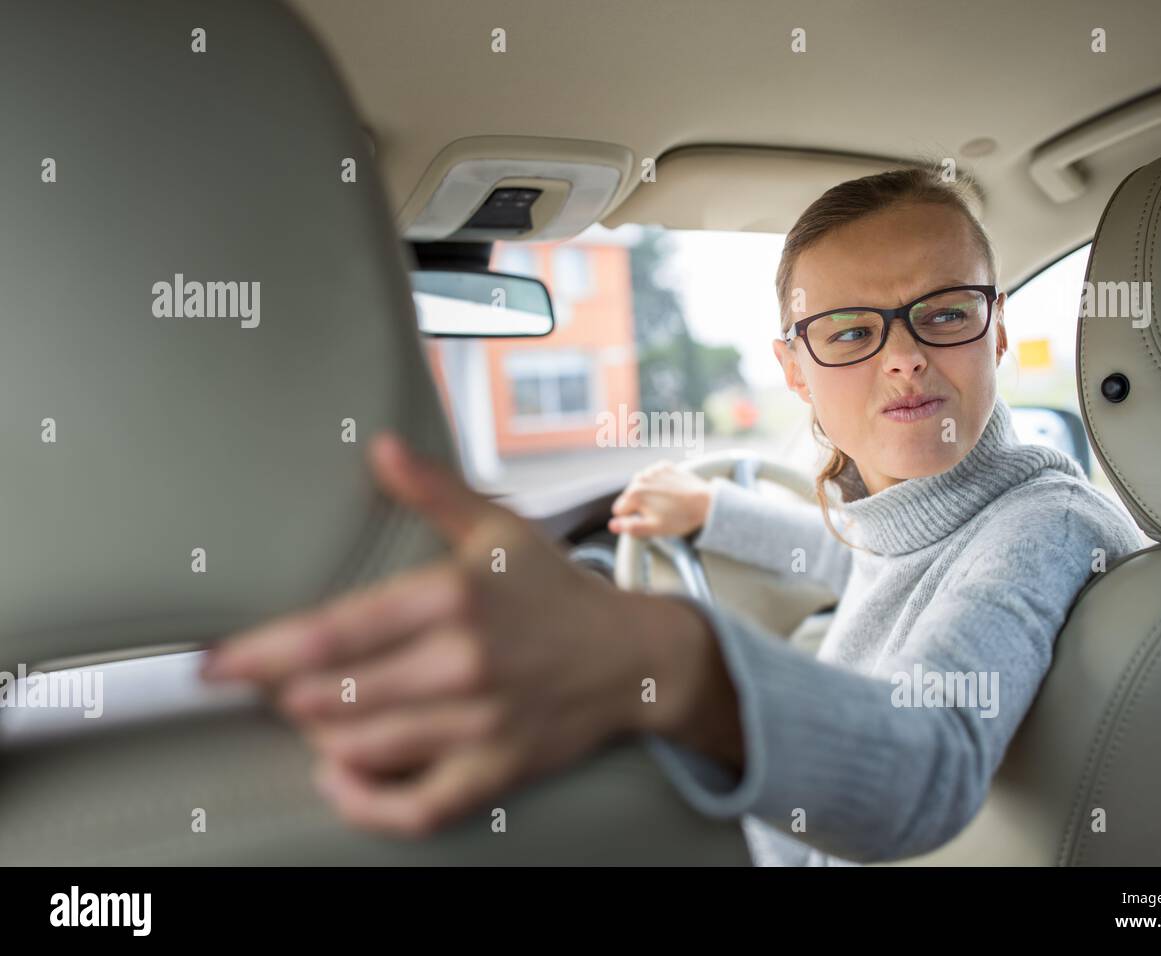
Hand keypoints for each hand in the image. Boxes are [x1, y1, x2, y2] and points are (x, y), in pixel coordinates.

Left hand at [199, 432, 719, 835]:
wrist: (630, 656)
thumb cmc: (553, 591)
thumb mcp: (497, 528)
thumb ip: (432, 490)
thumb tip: (379, 447)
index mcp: (453, 595)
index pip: (335, 632)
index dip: (264, 652)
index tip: (217, 663)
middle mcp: (464, 662)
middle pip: (335, 696)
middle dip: (289, 695)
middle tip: (277, 685)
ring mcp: (481, 722)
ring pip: (364, 747)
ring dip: (319, 736)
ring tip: (310, 716)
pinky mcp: (497, 770)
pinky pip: (418, 806)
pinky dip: (366, 804)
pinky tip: (338, 782)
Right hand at [608, 460, 713, 538]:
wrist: (706, 502)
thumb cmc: (680, 518)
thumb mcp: (654, 529)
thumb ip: (629, 527)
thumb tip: (612, 525)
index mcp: (634, 495)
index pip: (619, 510)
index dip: (631, 518)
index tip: (647, 521)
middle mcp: (640, 478)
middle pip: (629, 496)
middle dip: (639, 505)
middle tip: (659, 514)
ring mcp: (652, 470)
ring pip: (641, 485)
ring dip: (648, 493)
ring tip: (665, 503)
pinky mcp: (664, 466)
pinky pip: (653, 476)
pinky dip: (658, 483)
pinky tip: (670, 492)